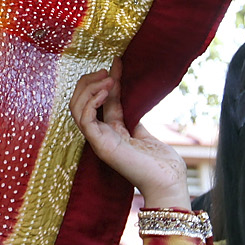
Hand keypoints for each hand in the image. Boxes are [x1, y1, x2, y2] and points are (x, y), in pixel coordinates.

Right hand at [69, 63, 190, 210]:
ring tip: (107, 79)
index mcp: (111, 132)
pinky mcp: (101, 145)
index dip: (106, 80)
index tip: (117, 62)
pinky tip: (106, 91)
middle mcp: (101, 136)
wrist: (169, 182)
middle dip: (88, 82)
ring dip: (89, 89)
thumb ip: (135, 120)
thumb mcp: (145, 134)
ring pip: (76, 109)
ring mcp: (98, 141)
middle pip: (80, 103)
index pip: (100, 101)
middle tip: (106, 71)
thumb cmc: (162, 164)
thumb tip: (135, 102)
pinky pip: (84, 120)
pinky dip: (91, 102)